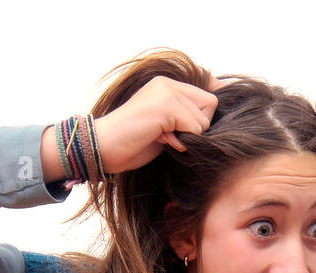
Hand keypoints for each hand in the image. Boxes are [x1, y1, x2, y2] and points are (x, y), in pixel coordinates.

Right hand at [96, 74, 224, 174]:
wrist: (104, 146)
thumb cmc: (133, 142)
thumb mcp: (165, 126)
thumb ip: (184, 118)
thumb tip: (210, 123)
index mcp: (166, 85)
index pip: (208, 89)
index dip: (207, 112)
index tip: (197, 127)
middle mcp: (167, 83)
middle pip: (210, 104)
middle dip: (197, 126)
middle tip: (171, 135)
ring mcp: (167, 92)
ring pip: (203, 120)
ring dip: (187, 136)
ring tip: (162, 137)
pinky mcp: (166, 105)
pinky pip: (195, 128)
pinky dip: (182, 141)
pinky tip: (162, 140)